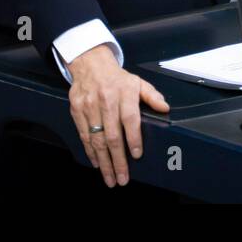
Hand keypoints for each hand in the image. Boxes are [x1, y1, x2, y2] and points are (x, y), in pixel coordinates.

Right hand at [67, 43, 169, 187]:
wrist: (90, 63)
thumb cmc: (116, 78)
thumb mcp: (137, 82)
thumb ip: (152, 96)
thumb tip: (165, 108)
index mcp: (124, 92)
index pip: (130, 118)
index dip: (134, 138)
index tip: (137, 154)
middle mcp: (106, 100)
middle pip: (112, 135)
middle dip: (118, 160)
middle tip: (123, 178)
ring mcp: (89, 106)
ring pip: (97, 139)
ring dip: (104, 161)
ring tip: (110, 178)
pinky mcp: (77, 110)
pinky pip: (84, 135)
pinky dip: (90, 151)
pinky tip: (97, 163)